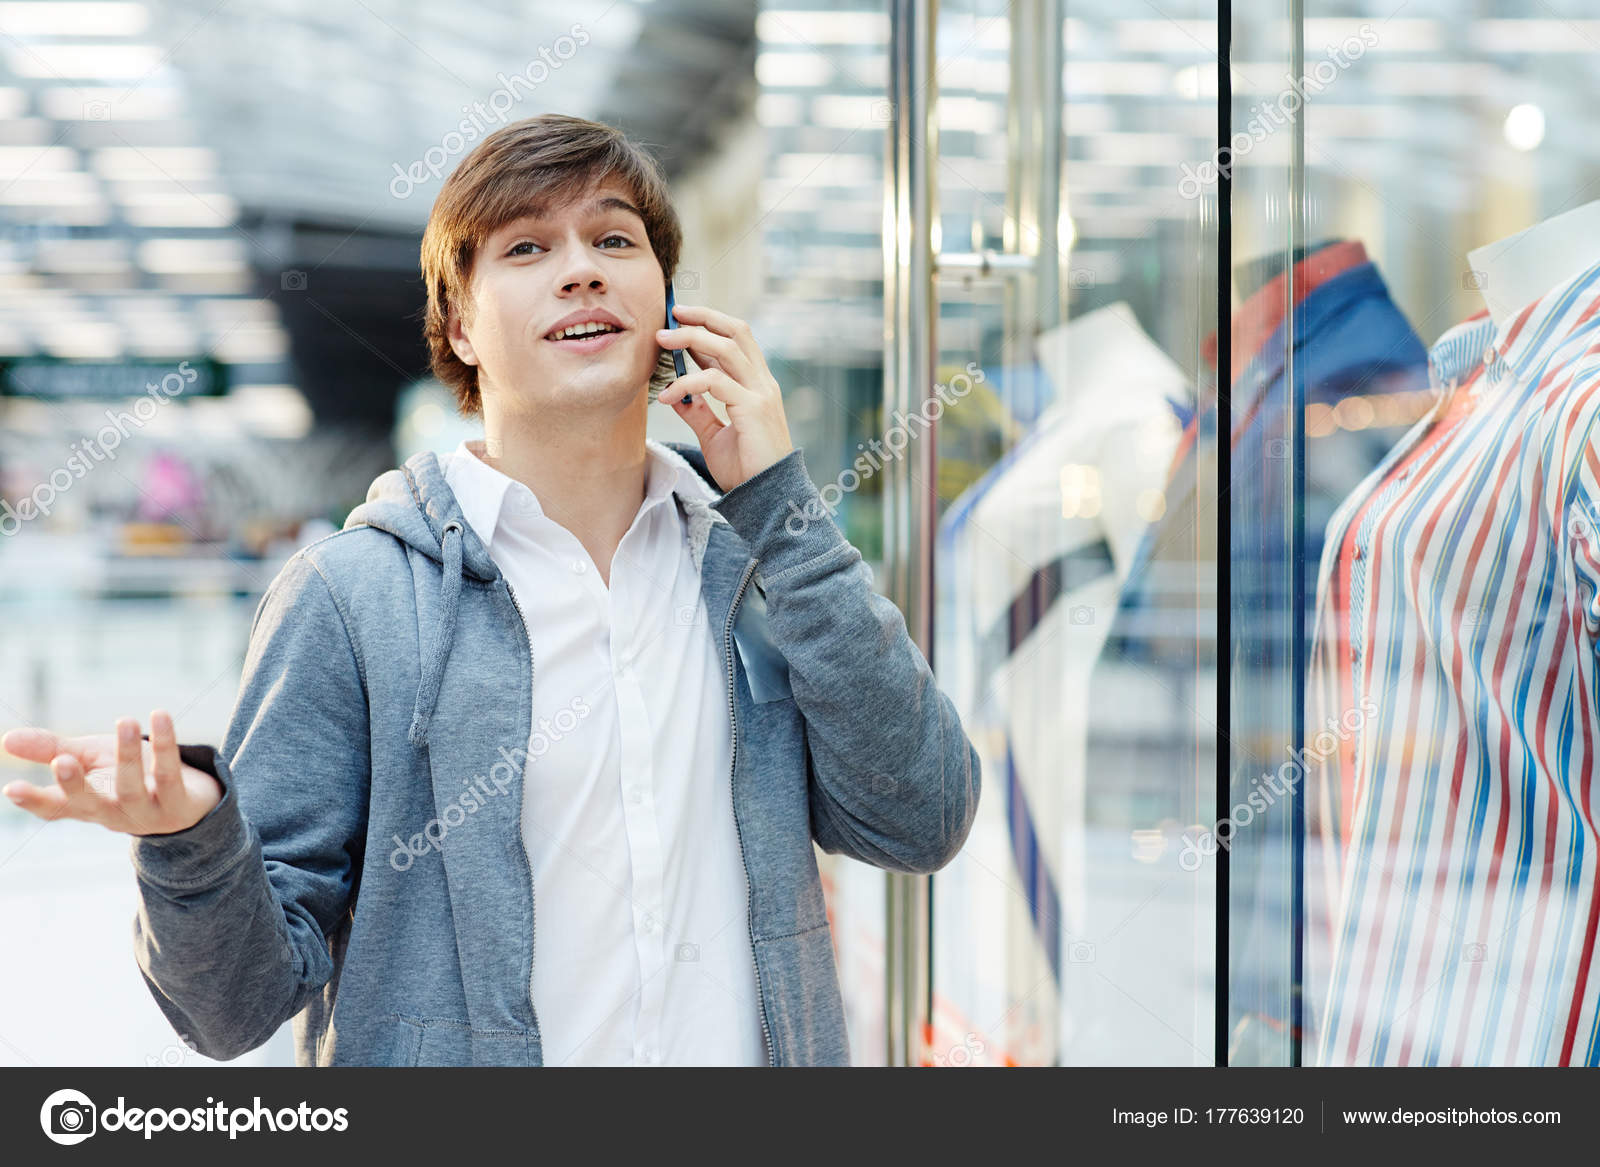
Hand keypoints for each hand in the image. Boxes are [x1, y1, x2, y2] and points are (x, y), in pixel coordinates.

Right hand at [2, 711, 222, 836]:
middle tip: (62, 760)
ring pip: (132, 787)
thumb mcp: (90, 759)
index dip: (34, 801)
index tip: (11, 789)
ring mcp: (147, 813)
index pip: (55, 808)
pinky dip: (166, 745)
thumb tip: (6, 739)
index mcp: (87, 805)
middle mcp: (113, 814)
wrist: (189, 798)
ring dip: (128, 754)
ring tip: (125, 720)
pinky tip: (160, 716)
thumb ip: (52, 750)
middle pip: (91, 803)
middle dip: (76, 784)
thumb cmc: (129, 774)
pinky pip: (170, 774)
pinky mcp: (179, 804)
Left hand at [655, 302, 794, 490]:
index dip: (708, 324)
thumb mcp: (714, 436)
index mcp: (757, 385)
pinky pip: (715, 382)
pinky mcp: (753, 408)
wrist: (767, 497)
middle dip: (702, 318)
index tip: (680, 319)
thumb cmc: (745, 469)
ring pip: (726, 348)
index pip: (735, 340)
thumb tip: (676, 395)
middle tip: (671, 315)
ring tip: (662, 341)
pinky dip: (687, 382)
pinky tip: (667, 395)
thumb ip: (698, 413)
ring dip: (691, 339)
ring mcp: (761, 393)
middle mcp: (762, 383)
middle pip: (735, 332)